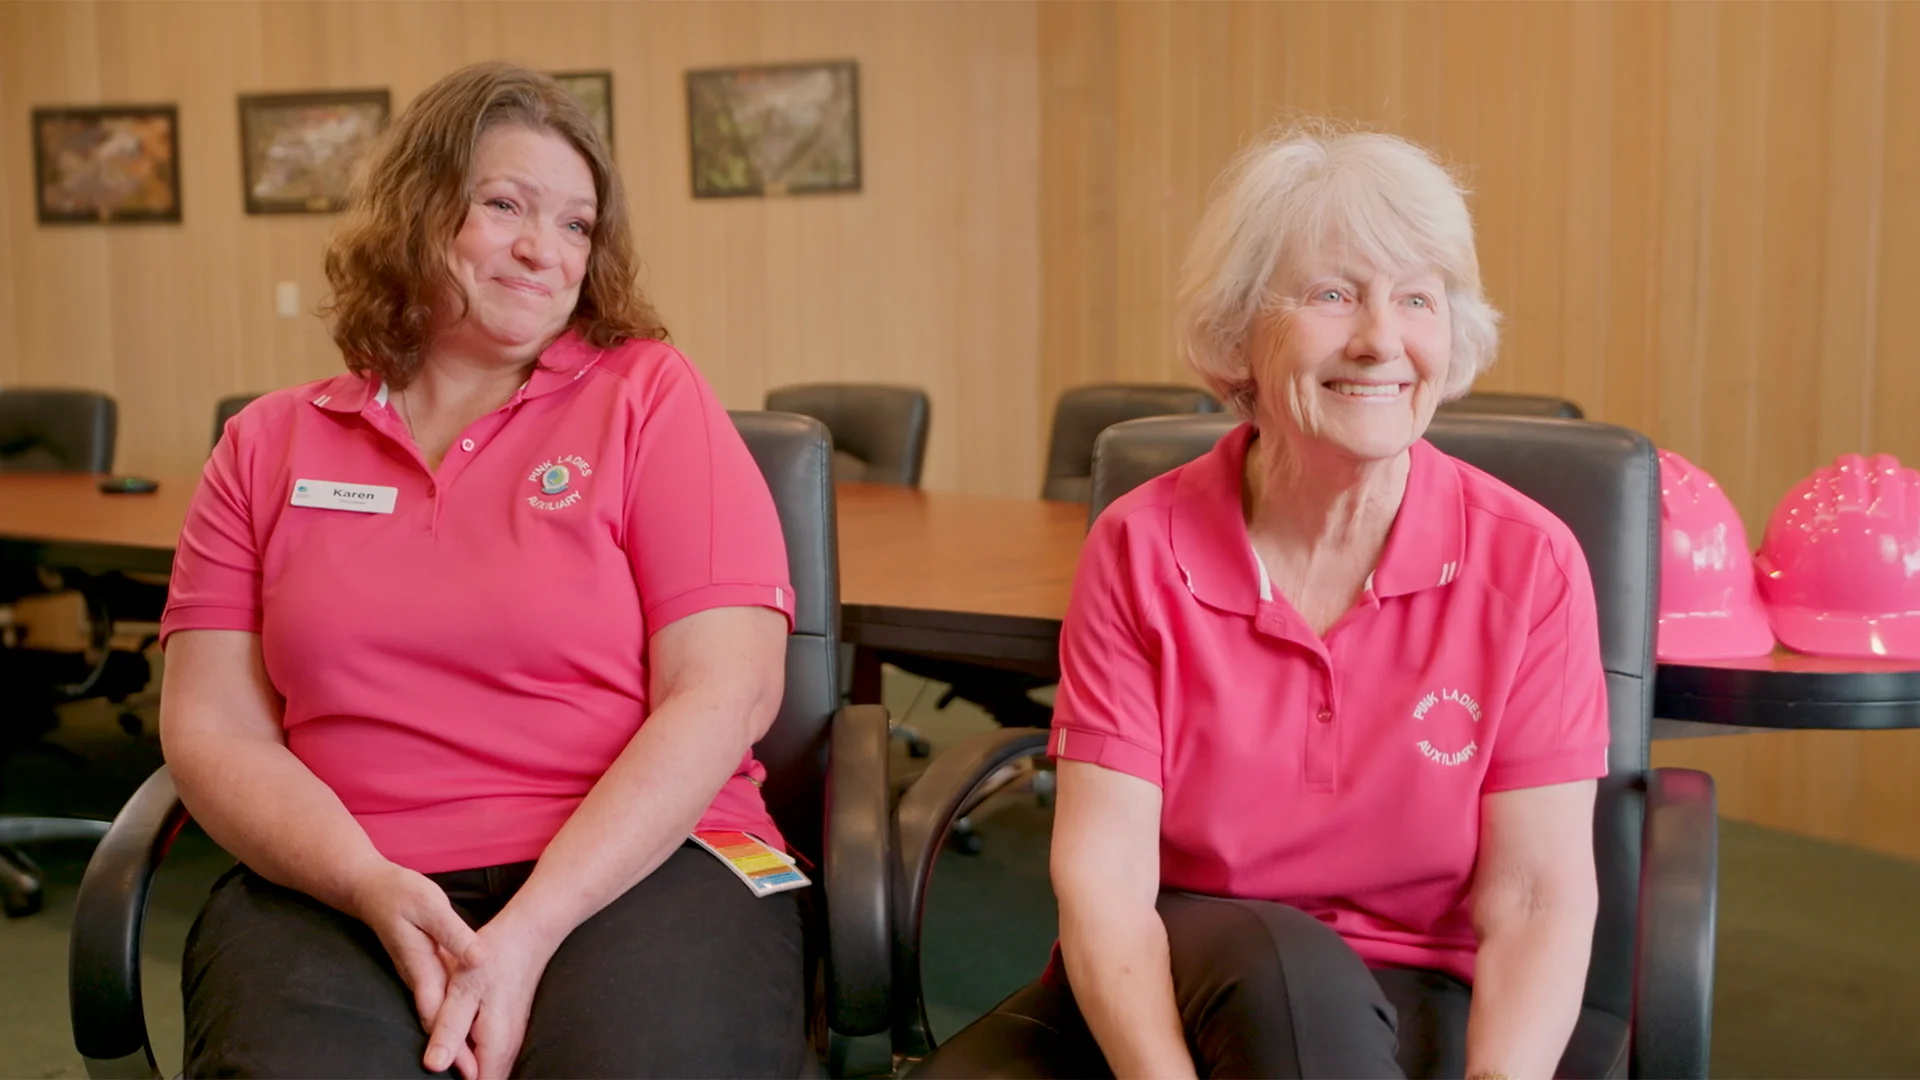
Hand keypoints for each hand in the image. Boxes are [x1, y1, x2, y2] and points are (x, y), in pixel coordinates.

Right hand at [347, 862, 480, 1077]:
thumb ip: (455, 935)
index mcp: (421, 968)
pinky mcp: (425, 968)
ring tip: (477, 1063)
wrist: (370, 889)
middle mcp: (419, 978)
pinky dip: (455, 1014)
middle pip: (439, 1022)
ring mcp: (420, 975)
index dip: (454, 1043)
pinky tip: (471, 1025)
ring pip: (440, 1013)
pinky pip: (442, 997)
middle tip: (478, 1076)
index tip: (470, 1068)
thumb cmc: (401, 894)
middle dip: (457, 1051)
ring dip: (456, 1037)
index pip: (438, 1015)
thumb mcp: (431, 906)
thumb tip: (480, 958)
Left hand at [424, 911, 563, 1079]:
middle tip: (440, 1051)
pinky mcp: (510, 1028)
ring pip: (487, 1067)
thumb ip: (449, 1031)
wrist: (528, 933)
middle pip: (484, 1079)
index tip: (442, 1064)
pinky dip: (473, 1050)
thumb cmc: (494, 958)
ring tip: (445, 1041)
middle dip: (461, 1074)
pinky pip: (490, 1053)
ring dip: (466, 1062)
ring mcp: (512, 1038)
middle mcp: (509, 1048)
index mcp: (497, 1045)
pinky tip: (459, 1031)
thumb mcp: (462, 991)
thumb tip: (434, 1066)